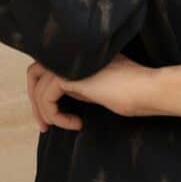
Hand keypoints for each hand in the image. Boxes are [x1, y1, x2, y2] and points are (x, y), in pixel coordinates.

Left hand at [26, 53, 157, 131]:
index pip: (45, 67)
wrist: (146, 89)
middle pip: (34, 73)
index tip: (51, 116)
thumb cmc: (131, 90)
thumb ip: (80, 81)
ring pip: (38, 87)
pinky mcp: (70, 76)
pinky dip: (55, 115)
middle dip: (35, 101)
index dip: (42, 91)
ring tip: (62, 126)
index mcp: (77, 54)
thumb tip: (62, 91)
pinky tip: (77, 123)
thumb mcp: (99, 83)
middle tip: (44, 126)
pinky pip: (47, 97)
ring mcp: (70, 63)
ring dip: (44, 113)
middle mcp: (71, 54)